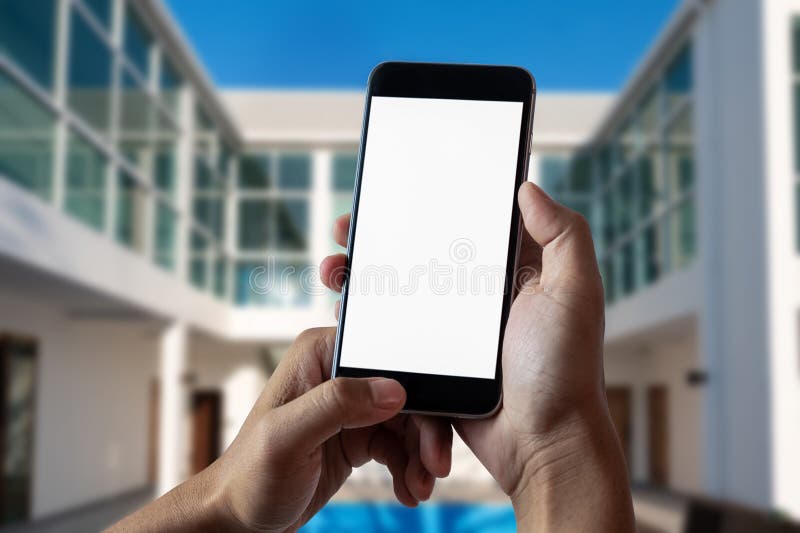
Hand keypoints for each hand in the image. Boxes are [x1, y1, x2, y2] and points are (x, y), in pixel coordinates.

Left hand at [109, 328, 451, 531]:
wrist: (241, 518)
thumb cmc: (248, 475)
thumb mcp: (286, 438)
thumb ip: (336, 405)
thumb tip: (394, 388)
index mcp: (320, 354)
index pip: (386, 356)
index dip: (417, 386)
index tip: (433, 424)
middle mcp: (339, 372)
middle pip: (404, 391)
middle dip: (426, 430)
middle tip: (435, 466)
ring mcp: (350, 404)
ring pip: (408, 420)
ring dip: (421, 454)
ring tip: (420, 487)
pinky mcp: (358, 433)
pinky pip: (399, 444)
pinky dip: (410, 467)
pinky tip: (409, 490)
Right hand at [320, 182, 633, 530]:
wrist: (541, 445)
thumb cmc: (564, 371)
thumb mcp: (575, 293)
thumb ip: (563, 235)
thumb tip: (528, 188)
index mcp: (512, 274)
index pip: (463, 227)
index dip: (427, 207)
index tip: (391, 194)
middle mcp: (479, 299)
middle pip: (421, 257)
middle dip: (380, 240)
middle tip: (346, 230)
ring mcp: (454, 332)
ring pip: (401, 294)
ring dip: (365, 277)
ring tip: (335, 269)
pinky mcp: (434, 362)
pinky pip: (395, 335)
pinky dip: (368, 322)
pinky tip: (343, 310)